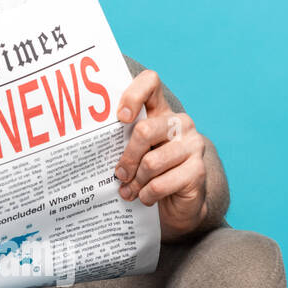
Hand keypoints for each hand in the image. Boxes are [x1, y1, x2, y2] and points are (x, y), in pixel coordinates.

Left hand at [113, 69, 208, 241]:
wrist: (178, 204)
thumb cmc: (148, 173)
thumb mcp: (133, 152)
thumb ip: (120, 141)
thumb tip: (89, 144)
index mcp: (161, 111)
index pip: (150, 82)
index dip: (133, 95)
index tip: (120, 118)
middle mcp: (180, 123)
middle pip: (144, 130)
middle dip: (126, 158)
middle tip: (118, 174)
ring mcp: (193, 145)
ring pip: (152, 162)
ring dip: (135, 181)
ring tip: (128, 191)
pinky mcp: (198, 170)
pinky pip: (161, 183)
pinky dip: (147, 194)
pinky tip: (144, 197)